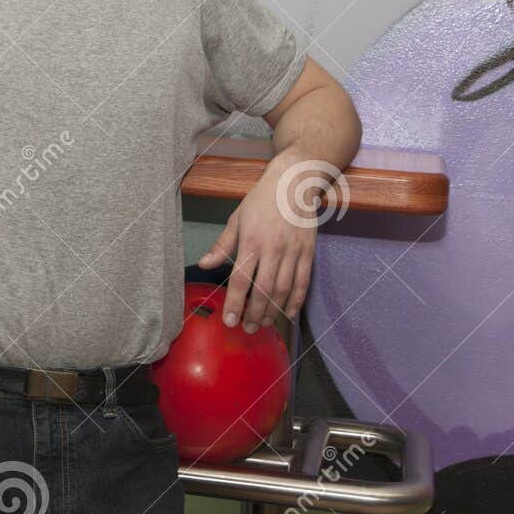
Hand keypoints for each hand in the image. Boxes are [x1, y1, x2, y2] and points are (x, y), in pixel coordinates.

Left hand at [195, 153, 323, 332]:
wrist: (293, 183)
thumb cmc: (260, 201)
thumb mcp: (236, 219)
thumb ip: (222, 245)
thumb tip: (204, 264)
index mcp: (251, 242)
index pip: (240, 280)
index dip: (234, 303)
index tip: (229, 321)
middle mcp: (273, 250)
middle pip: (263, 291)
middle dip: (254, 314)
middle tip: (247, 329)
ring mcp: (293, 253)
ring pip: (283, 290)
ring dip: (273, 312)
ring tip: (263, 324)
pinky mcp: (308, 253)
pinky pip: (303, 283)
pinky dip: (296, 301)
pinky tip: (287, 314)